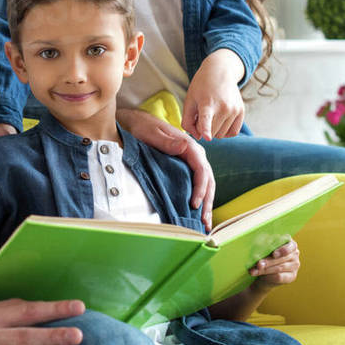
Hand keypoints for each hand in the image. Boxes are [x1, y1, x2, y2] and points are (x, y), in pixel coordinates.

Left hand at [118, 108, 214, 230]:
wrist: (137, 122)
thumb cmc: (142, 127)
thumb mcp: (151, 132)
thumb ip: (167, 141)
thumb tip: (185, 147)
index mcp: (189, 146)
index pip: (201, 169)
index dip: (200, 188)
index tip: (194, 204)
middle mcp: (194, 153)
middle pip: (207, 180)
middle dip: (207, 201)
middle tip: (204, 221)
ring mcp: (192, 161)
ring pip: (205, 184)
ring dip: (206, 203)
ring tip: (205, 222)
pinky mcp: (186, 167)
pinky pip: (197, 183)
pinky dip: (200, 198)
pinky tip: (199, 212)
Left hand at [181, 49, 246, 140]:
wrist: (220, 71)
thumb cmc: (201, 87)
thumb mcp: (189, 101)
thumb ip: (187, 121)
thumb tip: (199, 137)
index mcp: (207, 103)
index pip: (206, 119)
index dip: (205, 129)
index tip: (207, 138)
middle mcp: (223, 107)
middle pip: (211, 133)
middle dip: (203, 129)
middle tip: (201, 115)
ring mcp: (234, 110)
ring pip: (221, 135)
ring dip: (214, 130)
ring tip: (210, 115)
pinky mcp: (241, 111)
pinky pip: (233, 132)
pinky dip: (225, 132)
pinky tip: (220, 121)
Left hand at [248, 239, 299, 289]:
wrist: (265, 272)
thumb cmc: (265, 255)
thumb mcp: (266, 249)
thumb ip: (265, 247)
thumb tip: (258, 247)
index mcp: (290, 243)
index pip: (290, 246)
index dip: (282, 250)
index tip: (274, 254)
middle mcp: (295, 254)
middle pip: (282, 258)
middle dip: (268, 262)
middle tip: (258, 264)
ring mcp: (295, 265)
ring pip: (279, 268)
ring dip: (265, 270)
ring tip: (254, 271)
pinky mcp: (292, 276)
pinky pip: (279, 277)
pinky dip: (268, 276)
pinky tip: (260, 275)